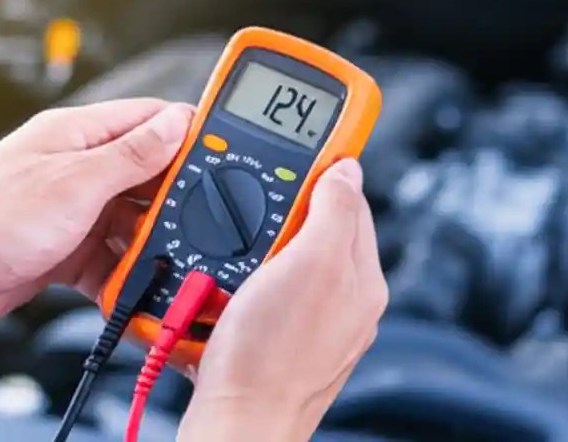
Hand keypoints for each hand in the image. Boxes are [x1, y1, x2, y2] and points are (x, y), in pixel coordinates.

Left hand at [0, 98, 193, 345]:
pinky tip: (134, 290)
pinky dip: (124, 276)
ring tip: (168, 260)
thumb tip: (177, 124)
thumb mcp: (74, 185)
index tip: (227, 150)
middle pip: (147, 175)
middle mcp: (74, 169)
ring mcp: (68, 211)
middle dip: (176, 199)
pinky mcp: (61, 251)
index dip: (191, 131)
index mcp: (76, 136)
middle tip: (204, 220)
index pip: (150, 119)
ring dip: (150, 243)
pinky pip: (109, 259)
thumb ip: (131, 156)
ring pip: (131, 222)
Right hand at [178, 159, 388, 441]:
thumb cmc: (272, 358)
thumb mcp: (312, 264)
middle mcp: (338, 301)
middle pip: (305, 230)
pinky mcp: (264, 344)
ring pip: (267, 264)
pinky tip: (207, 300)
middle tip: (244, 225)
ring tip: (219, 271)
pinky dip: (219, 292)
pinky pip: (239, 299)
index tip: (293, 153)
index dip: (320, 172)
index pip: (349, 200)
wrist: (234, 425)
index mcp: (360, 278)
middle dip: (268, 221)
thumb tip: (348, 169)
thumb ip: (335, 211)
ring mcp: (300, 324)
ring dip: (237, 256)